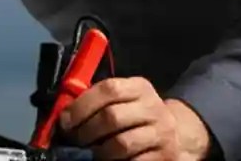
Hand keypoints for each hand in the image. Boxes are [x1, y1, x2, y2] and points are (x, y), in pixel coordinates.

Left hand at [59, 76, 210, 159]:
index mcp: (140, 87)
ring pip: (121, 144)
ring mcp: (161, 133)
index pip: (108, 89)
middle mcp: (154, 107)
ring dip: (98, 151)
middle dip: (86, 131)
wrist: (176, 134)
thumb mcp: (124, 99)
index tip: (65, 122)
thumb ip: (98, 100)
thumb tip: (64, 114)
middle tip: (73, 141)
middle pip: (112, 117)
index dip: (82, 106)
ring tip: (89, 153)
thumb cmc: (137, 115)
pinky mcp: (165, 157)